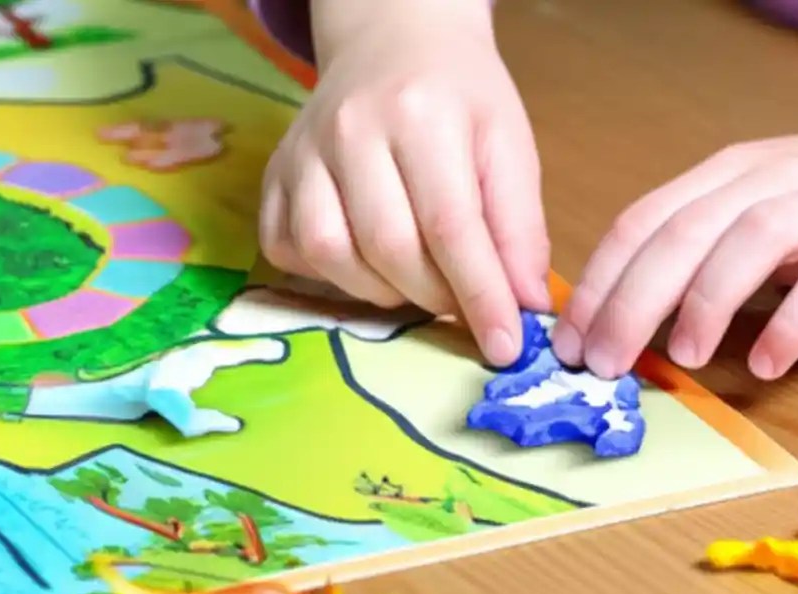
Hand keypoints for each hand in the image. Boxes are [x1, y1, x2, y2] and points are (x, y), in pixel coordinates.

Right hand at [258, 0, 550, 365]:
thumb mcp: (508, 143)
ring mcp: (301, 154)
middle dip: (434, 297)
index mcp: (420, 115)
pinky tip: (362, 261)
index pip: (450, 226)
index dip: (479, 296)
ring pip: (330, 255)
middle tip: (461, 304)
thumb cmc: (457, 96)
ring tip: (413, 280)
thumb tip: (525, 305)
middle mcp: (350, 131)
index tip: (506, 346)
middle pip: (388, 248)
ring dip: (380, 291)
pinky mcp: (272, 175)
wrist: (391, 42)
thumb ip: (518, 224)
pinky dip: (326, 275)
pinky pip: (286, 249)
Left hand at [551, 130, 797, 379]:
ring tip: (681, 359)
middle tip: (602, 363)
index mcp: (726, 174)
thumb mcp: (755, 211)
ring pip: (745, 244)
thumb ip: (696, 248)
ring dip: (703, 304)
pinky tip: (766, 363)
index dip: (597, 283)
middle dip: (628, 303)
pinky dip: (791, 322)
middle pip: (679, 236)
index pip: (639, 222)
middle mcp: (769, 179)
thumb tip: (619, 310)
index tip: (568, 339)